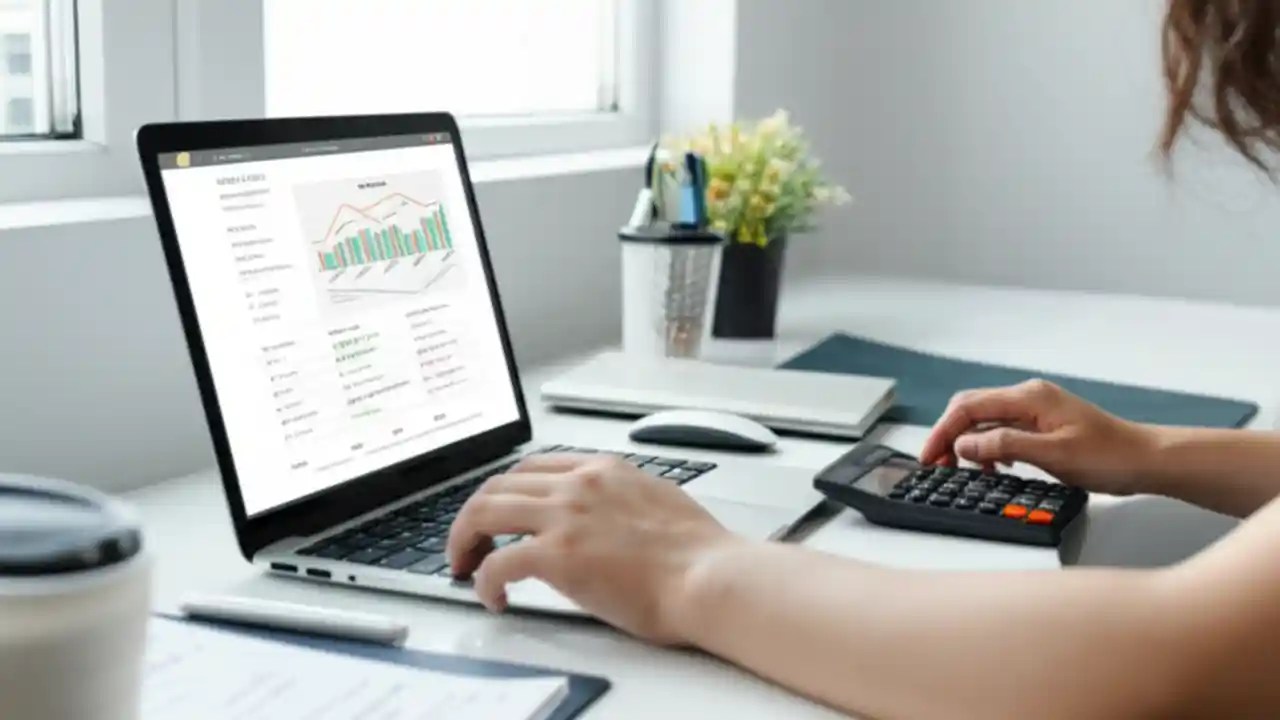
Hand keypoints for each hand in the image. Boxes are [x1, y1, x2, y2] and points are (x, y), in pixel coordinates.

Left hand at [446, 453, 738, 643]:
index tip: (499, 514)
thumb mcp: (657, 499)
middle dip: (474, 514)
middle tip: (468, 542)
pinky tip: (492, 597)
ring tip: (464, 565)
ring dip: (464, 539)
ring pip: (484, 512)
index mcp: (603, 470)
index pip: (534, 467)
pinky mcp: (556, 556)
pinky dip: (483, 580)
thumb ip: (621, 501)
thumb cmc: (698, 552)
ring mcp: (565, 517)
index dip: (507, 492)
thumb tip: (609, 519)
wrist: (710, 576)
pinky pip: (496, 562)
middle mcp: (578, 485)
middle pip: (499, 484)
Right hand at [919, 379, 1155, 494]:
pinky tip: (993, 466)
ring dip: (968, 444)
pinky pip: (1002, 430)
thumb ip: (1005, 445)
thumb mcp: (1053, 454)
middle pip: (971, 409)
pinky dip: (988, 447)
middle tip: (938, 464)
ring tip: (963, 470)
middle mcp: (1028, 397)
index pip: (969, 407)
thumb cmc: (1111, 455)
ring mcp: (1035, 409)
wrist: (1146, 460)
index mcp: (1029, 397)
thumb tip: (965, 443)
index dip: (943, 431)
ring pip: (985, 421)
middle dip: (949, 435)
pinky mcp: (1041, 424)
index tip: (929, 455)